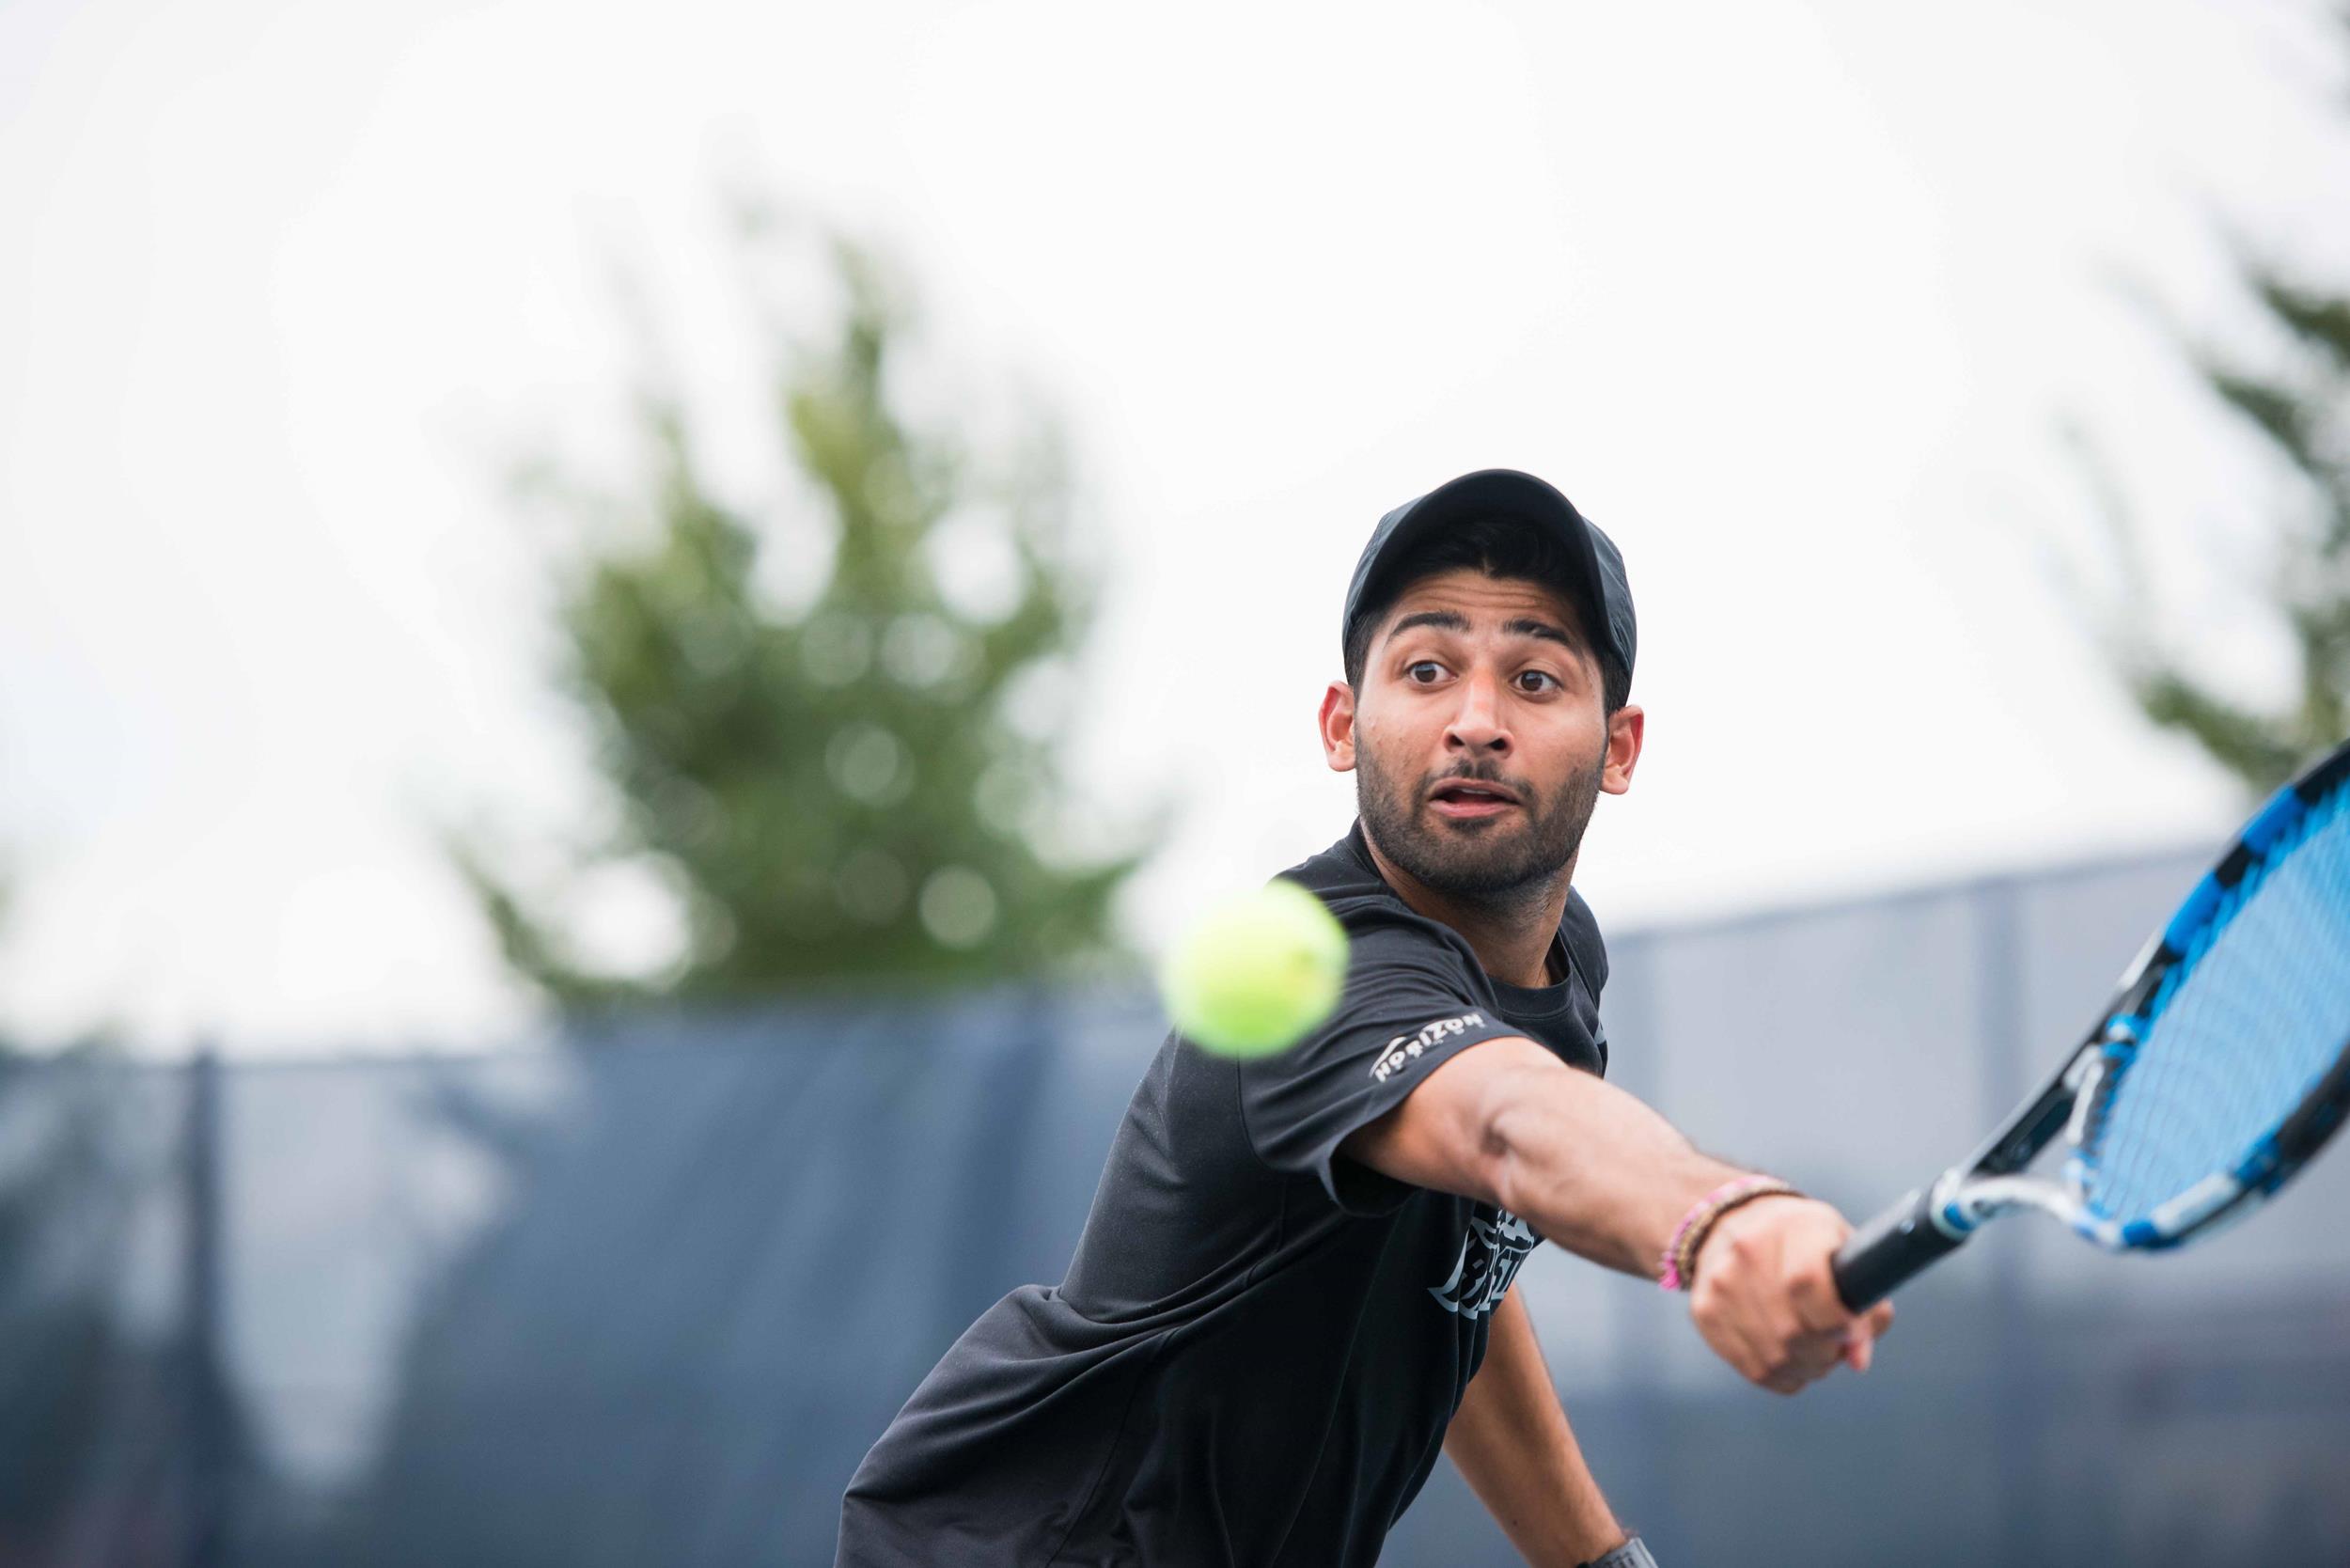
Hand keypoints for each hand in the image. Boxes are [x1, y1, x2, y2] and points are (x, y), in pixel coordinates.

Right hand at [1685, 1195, 1893, 1394]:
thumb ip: (1865, 1303)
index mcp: (1791, 1227)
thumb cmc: (1803, 1240)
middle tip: (1835, 1342)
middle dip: (1826, 1350)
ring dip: (1806, 1367)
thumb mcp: (1844, 1251)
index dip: (1837, 1319)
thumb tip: (1858, 1359)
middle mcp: (1747, 1252)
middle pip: (1793, 1330)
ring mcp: (1721, 1284)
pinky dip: (1783, 1374)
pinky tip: (1792, 1356)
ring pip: (1776, 1359)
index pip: (1807, 1283)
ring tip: (1815, 1350)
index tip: (1849, 1329)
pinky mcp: (1705, 1312)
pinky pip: (1755, 1369)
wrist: (1734, 1222)